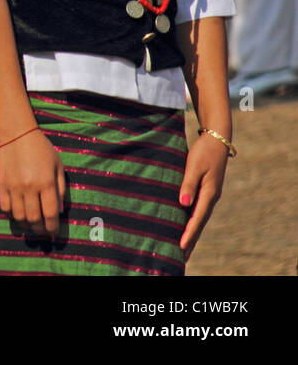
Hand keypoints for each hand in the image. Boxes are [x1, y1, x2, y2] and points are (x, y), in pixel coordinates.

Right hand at [0, 128, 66, 238]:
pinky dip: (11, 214)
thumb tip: (60, 211)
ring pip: (18, 216)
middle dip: (40, 229)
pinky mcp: (2, 184)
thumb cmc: (41, 149)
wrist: (17, 134)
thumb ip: (61, 189)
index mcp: (46, 182)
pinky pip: (4, 207)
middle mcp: (30, 187)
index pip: (50, 213)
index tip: (54, 232)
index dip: (53, 227)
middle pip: (34, 218)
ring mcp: (14, 186)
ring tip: (31, 225)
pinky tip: (17, 213)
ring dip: (26, 225)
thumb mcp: (58, 166)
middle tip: (43, 231)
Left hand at [179, 132, 229, 259]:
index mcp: (209, 193)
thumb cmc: (203, 151)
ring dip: (191, 232)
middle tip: (182, 256)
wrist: (216, 140)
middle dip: (191, 239)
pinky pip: (197, 210)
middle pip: (200, 223)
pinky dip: (191, 220)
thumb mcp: (194, 166)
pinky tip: (184, 226)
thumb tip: (183, 204)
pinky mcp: (205, 190)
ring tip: (183, 248)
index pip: (197, 218)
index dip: (189, 233)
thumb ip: (188, 184)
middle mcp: (210, 197)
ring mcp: (209, 195)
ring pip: (199, 218)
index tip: (181, 246)